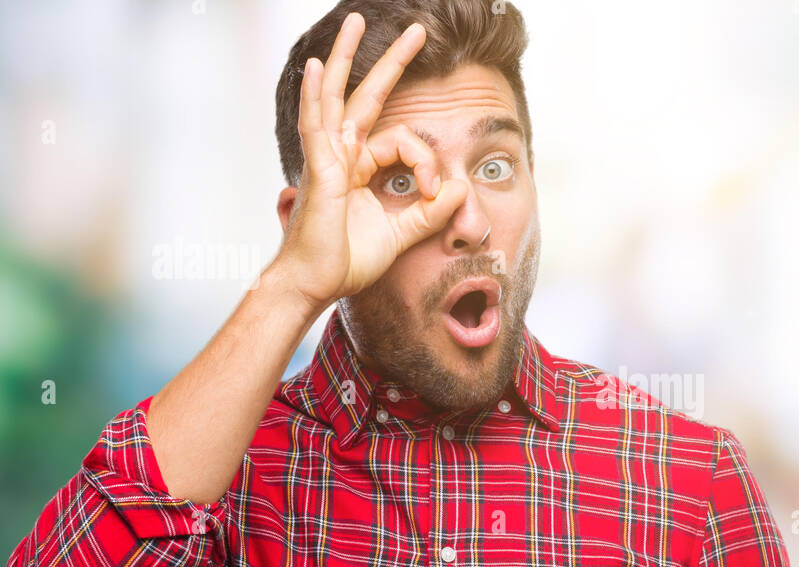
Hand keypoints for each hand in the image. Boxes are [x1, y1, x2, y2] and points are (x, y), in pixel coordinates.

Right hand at [275, 12, 467, 309]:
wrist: (314, 285)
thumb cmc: (347, 261)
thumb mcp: (401, 235)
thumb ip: (430, 214)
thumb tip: (461, 189)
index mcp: (360, 168)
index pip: (403, 143)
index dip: (428, 162)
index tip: (437, 191)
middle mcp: (341, 156)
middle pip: (367, 96)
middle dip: (391, 62)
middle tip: (416, 29)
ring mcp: (326, 159)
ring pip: (337, 97)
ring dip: (347, 58)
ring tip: (356, 22)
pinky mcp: (318, 172)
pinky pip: (316, 127)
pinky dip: (315, 96)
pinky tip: (317, 68)